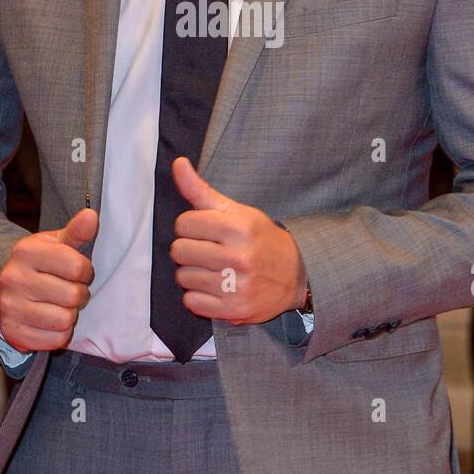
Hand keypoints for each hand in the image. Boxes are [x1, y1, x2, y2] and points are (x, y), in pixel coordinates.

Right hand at [0, 208, 96, 351]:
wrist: (11, 288)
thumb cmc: (42, 263)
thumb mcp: (57, 244)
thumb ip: (77, 232)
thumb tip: (91, 216)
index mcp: (25, 251)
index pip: (77, 266)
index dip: (84, 271)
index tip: (75, 270)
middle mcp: (12, 279)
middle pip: (73, 295)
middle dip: (78, 294)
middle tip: (68, 290)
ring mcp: (9, 307)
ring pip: (64, 320)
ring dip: (69, 315)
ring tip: (59, 305)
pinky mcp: (12, 333)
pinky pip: (54, 340)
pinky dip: (59, 333)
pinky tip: (50, 321)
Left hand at [169, 157, 306, 324]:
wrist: (296, 274)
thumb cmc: (259, 238)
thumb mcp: (236, 210)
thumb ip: (201, 190)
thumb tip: (177, 163)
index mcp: (238, 227)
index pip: (183, 224)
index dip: (190, 226)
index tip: (205, 230)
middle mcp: (238, 256)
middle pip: (179, 251)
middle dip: (189, 249)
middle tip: (208, 251)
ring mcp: (236, 286)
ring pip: (183, 277)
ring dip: (193, 273)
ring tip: (214, 270)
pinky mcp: (234, 310)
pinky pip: (191, 302)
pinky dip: (198, 296)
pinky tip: (216, 288)